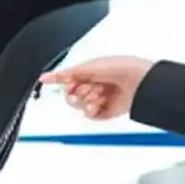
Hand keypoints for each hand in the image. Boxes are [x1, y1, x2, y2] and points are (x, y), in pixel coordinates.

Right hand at [38, 55, 153, 120]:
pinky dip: (92, 111)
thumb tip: (45, 77)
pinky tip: (99, 104)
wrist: (140, 81)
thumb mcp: (88, 67)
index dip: (64, 82)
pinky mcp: (106, 112)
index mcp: (89, 73)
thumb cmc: (120, 68)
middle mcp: (93, 86)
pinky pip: (90, 116)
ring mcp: (99, 100)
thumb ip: (65, 74)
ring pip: (80, 106)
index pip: (67, 81)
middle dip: (78, 92)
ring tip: (98, 95)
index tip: (62, 82)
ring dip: (87, 100)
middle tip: (87, 89)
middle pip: (71, 95)